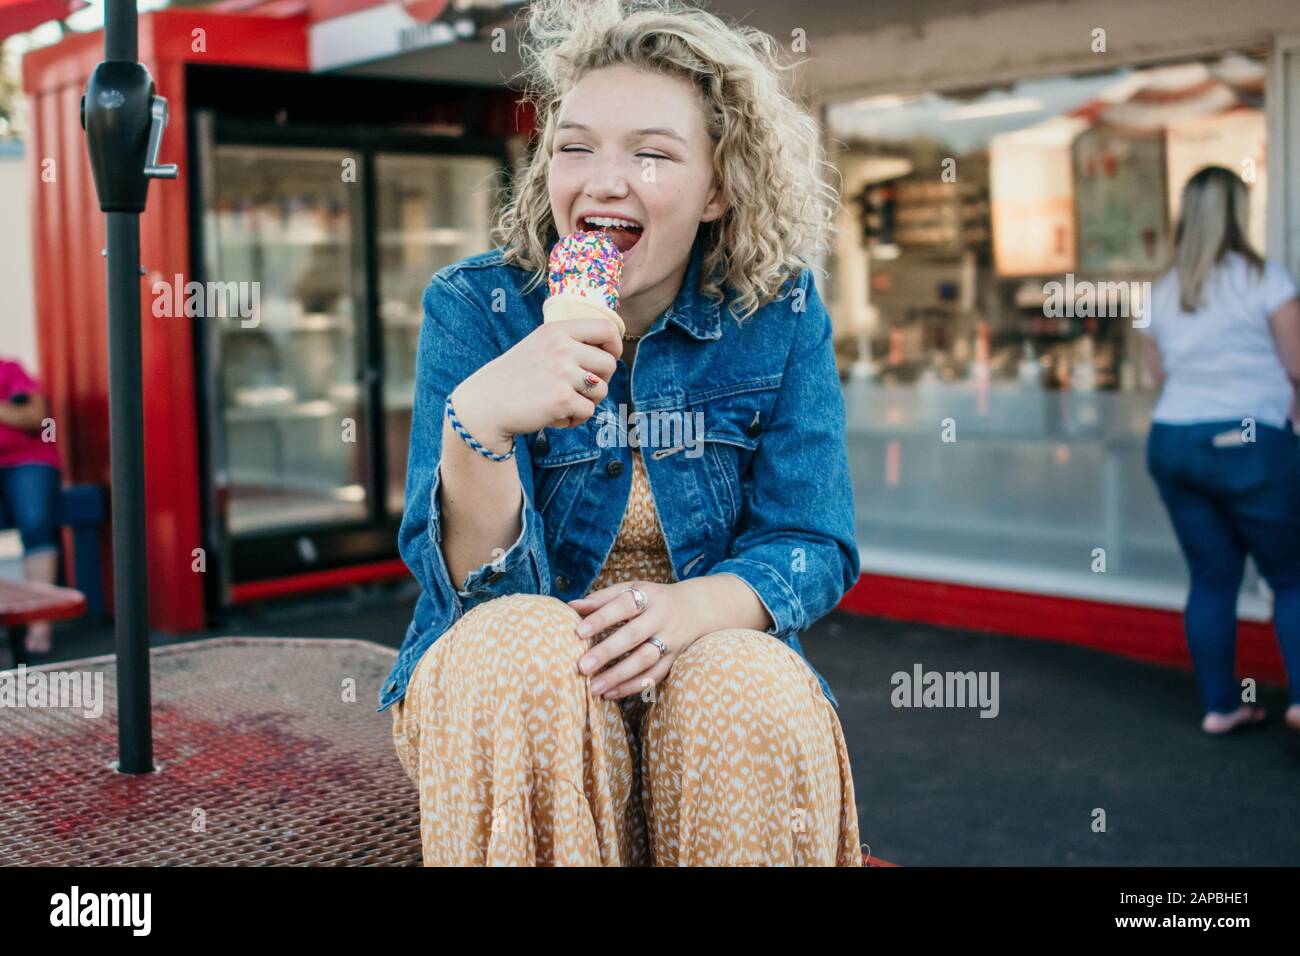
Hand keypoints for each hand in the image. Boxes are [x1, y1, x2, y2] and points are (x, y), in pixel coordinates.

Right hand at [452, 319, 621, 443]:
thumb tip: (609, 352)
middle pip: (609, 364)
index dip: (614, 346)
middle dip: (600, 381)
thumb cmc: (514, 379)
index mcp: (556, 331)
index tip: (609, 357)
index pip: (606, 328)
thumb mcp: (539, 347)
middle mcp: (561, 348)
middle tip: (577, 390)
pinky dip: (574, 419)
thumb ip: (569, 344)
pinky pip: (588, 412)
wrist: (485, 406)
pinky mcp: (562, 399)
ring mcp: (562, 373)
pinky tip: (554, 416)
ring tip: (561, 403)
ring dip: (586, 402)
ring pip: (602, 390)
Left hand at [567, 580, 706, 700]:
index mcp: (650, 596)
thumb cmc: (655, 599)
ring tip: (593, 687)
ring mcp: (670, 641)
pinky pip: (654, 677)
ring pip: (645, 661)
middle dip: (607, 652)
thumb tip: (571, 606)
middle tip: (582, 667)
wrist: (701, 608)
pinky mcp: (674, 660)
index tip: (578, 632)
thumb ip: (603, 598)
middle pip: (634, 636)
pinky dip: (632, 687)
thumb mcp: (633, 590)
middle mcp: (662, 618)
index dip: (602, 618)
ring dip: (618, 676)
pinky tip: (610, 694)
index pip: (624, 605)